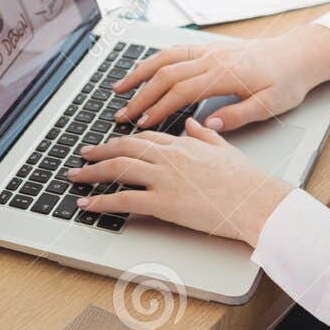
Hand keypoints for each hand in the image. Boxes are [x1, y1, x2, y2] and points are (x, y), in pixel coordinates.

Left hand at [70, 120, 293, 243]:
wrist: (255, 201)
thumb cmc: (244, 179)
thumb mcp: (223, 147)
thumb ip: (204, 134)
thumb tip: (193, 124)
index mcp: (181, 143)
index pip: (142, 137)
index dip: (121, 139)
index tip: (108, 143)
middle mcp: (167, 157)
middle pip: (123, 149)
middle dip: (98, 152)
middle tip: (82, 155)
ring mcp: (163, 178)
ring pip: (117, 170)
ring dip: (91, 173)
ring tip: (75, 177)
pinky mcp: (163, 202)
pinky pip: (124, 200)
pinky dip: (101, 203)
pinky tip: (88, 206)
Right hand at [111, 23, 329, 131]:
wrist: (298, 54)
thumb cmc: (287, 81)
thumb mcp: (270, 105)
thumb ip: (239, 115)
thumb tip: (210, 124)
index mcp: (224, 75)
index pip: (181, 92)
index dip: (159, 108)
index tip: (141, 124)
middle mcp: (211, 58)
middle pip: (165, 75)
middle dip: (140, 95)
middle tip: (120, 114)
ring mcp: (208, 50)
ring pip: (164, 58)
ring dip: (139, 73)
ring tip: (118, 88)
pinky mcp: (209, 48)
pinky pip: (174, 51)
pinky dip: (153, 61)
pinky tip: (142, 71)